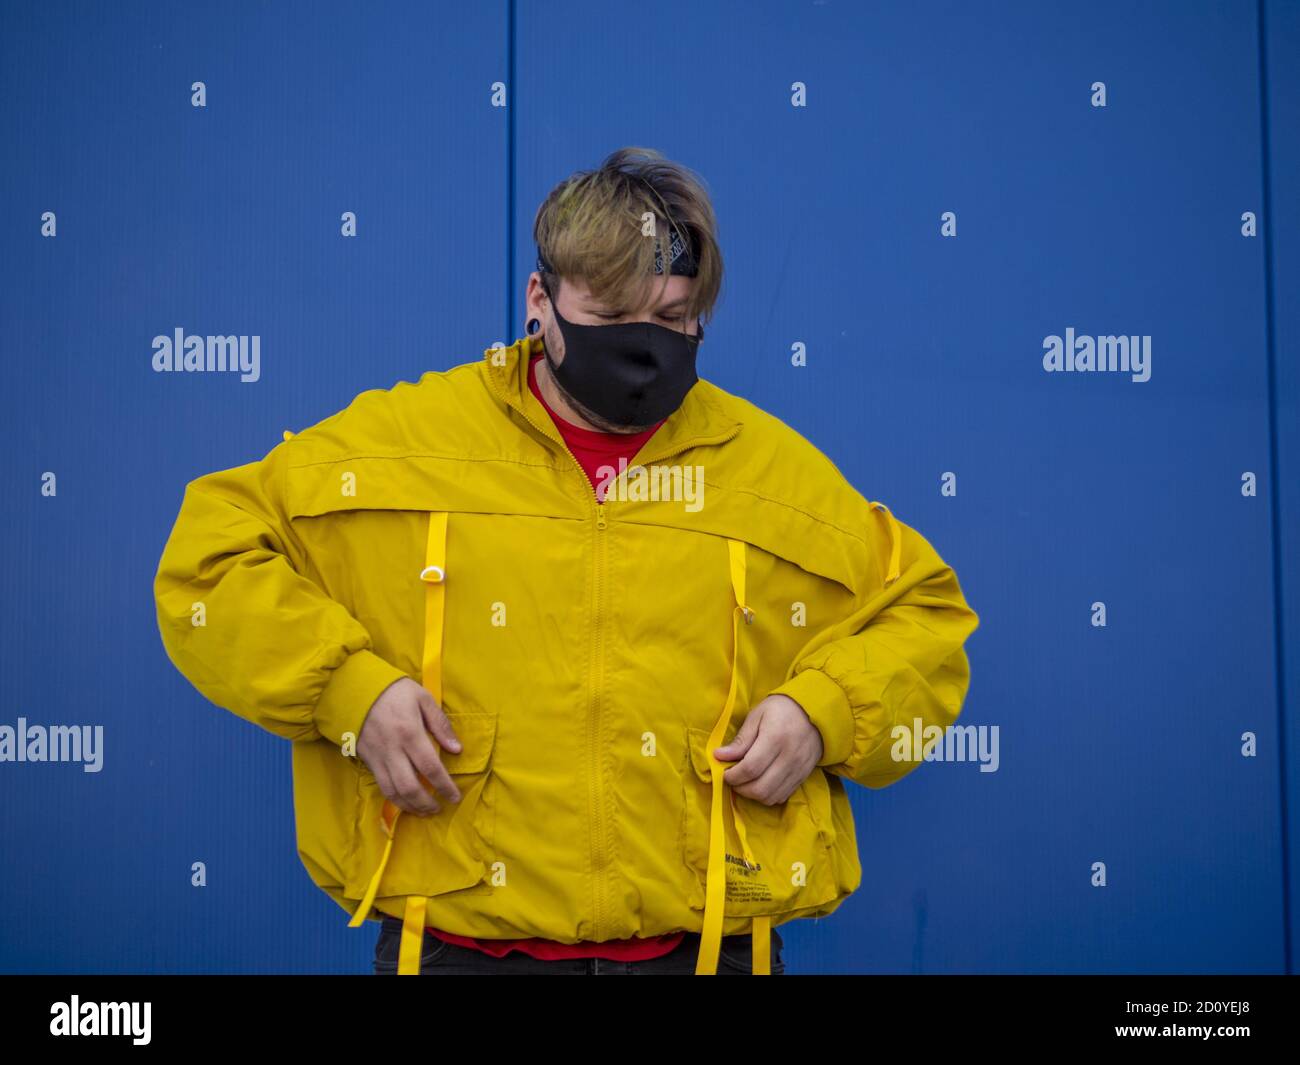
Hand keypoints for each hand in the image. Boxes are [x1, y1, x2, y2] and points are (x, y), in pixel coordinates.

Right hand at [356, 677, 462, 815]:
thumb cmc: (394, 691)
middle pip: (410, 787)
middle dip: (427, 803)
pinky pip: (381, 786)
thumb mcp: (423, 698)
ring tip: (425, 810)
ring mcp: (378, 757)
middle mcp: (393, 750)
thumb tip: (456, 749)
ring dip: (410, 806)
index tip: (455, 797)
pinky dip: (395, 799)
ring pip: (394, 792)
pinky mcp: (368, 760)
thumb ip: (440, 724)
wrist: (356, 689)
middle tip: (440, 808)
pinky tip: (406, 801)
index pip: (430, 767)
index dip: (444, 786)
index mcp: (410, 733)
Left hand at [713, 694, 823, 804]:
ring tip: (745, 781)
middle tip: (732, 778)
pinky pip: (781, 796)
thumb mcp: (758, 716)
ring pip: (770, 796)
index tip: (724, 772)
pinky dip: (766, 795)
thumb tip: (719, 756)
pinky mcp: (803, 777)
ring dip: (752, 794)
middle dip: (740, 788)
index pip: (750, 768)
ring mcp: (798, 770)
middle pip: (760, 788)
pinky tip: (760, 782)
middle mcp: (789, 758)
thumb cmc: (781, 710)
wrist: (815, 712)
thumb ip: (741, 739)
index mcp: (775, 738)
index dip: (732, 775)